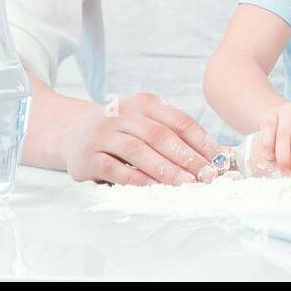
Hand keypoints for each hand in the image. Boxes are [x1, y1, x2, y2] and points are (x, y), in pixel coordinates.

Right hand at [63, 92, 219, 185]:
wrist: (74, 134)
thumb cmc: (123, 132)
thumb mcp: (146, 123)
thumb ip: (174, 135)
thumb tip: (212, 157)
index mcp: (144, 102)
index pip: (178, 120)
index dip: (200, 141)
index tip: (217, 160)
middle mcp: (123, 113)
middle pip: (160, 136)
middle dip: (187, 158)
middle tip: (205, 176)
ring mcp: (103, 134)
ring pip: (139, 151)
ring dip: (165, 169)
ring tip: (186, 184)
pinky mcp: (88, 157)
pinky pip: (115, 169)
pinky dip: (136, 179)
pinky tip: (154, 188)